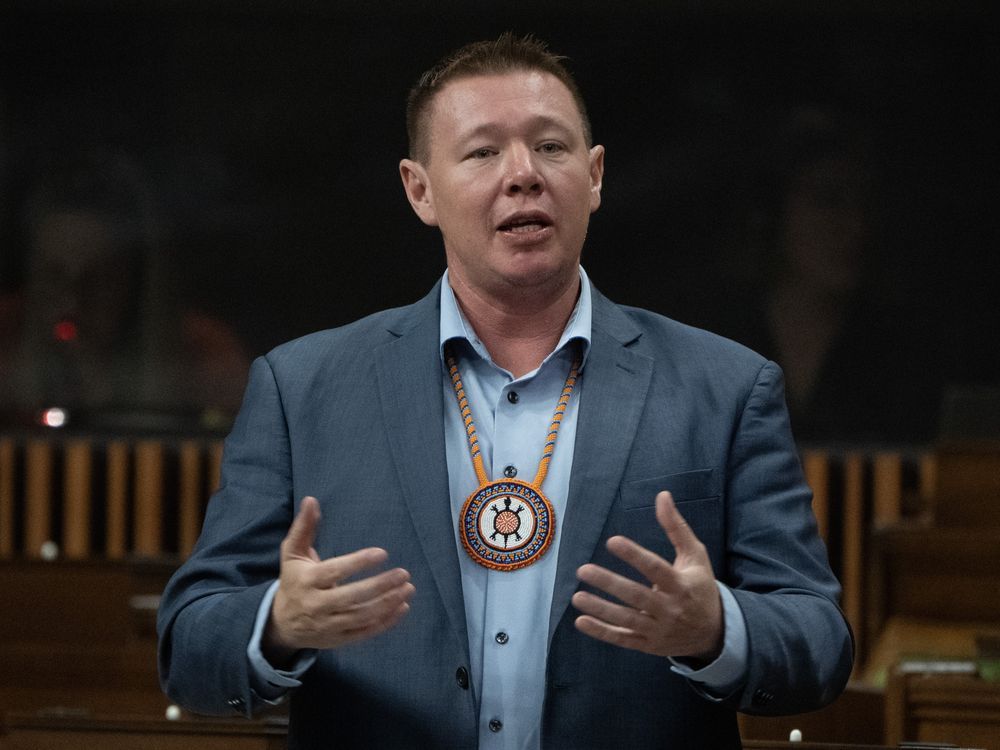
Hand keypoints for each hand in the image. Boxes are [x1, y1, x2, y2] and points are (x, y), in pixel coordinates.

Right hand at [263, 496, 414, 662]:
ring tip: (408, 588)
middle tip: (404, 574)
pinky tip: (402, 607)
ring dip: (388, 603)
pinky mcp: (338, 639)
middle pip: (352, 597)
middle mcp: (317, 605)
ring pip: (362, 616)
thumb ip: (303, 528)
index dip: (358, 563)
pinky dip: (386, 622)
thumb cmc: (294, 580)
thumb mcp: (292, 553)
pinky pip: (365, 632)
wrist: (282, 624)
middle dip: (380, 586)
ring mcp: (328, 625)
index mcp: (307, 581)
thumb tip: (311, 500)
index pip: (335, 572)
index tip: (383, 553)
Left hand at [572, 491, 722, 661]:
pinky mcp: (649, 644)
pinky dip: (602, 632)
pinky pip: (623, 639)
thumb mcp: (695, 556)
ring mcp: (658, 629)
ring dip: (600, 609)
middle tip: (583, 569)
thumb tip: (662, 495)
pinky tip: (580, 621)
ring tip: (576, 596)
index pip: (655, 569)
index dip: (634, 555)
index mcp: (681, 585)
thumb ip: (676, 527)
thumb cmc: (700, 586)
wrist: (714, 632)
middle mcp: (670, 609)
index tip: (612, 541)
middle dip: (609, 583)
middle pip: (636, 596)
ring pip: (626, 619)